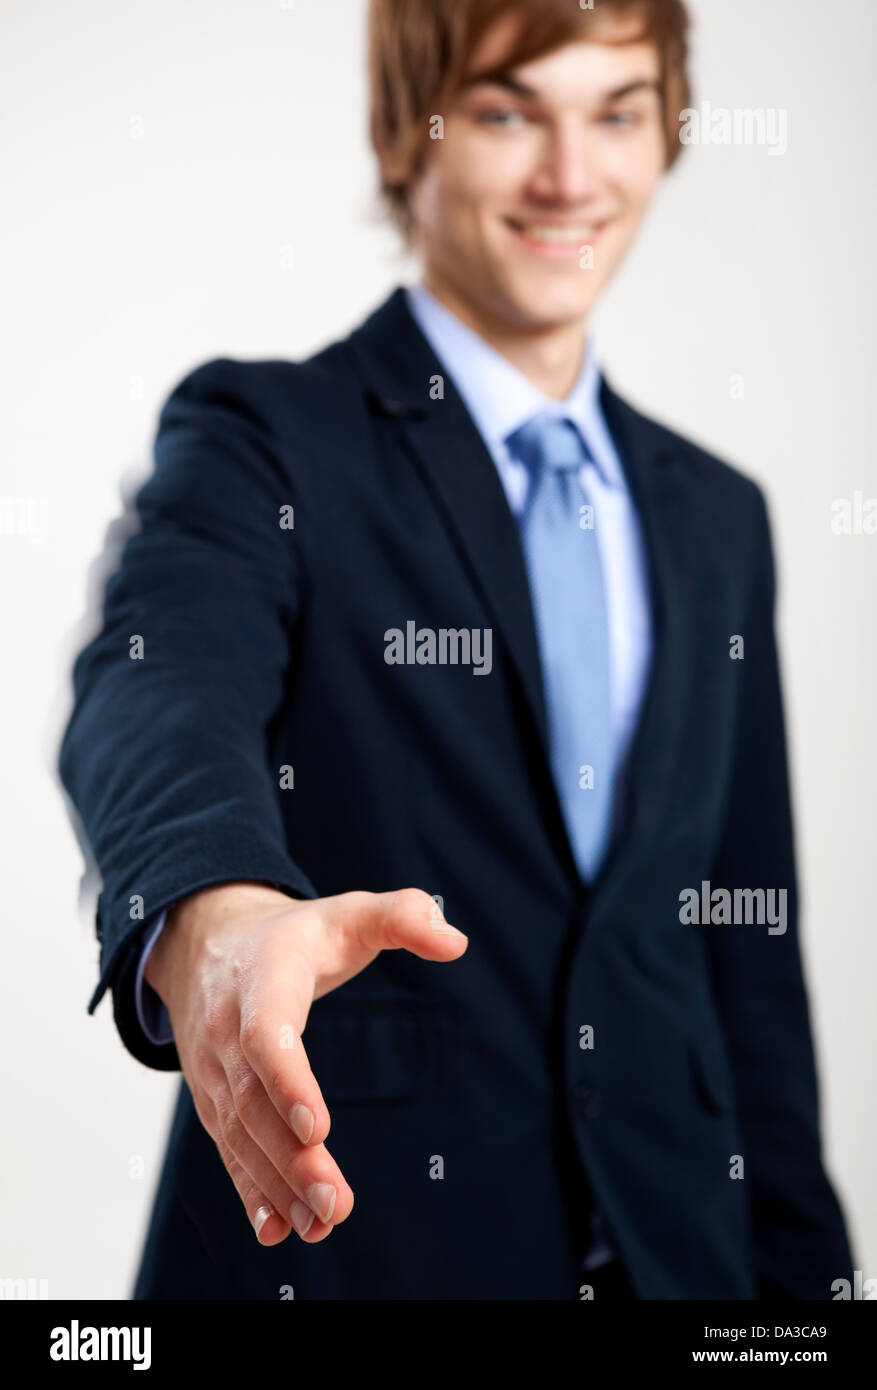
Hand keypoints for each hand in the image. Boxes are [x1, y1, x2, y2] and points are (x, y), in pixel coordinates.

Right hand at [144, 881, 466, 1245]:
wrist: (207, 943)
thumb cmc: (295, 935)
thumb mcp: (348, 911)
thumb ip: (403, 916)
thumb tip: (454, 940)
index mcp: (263, 976)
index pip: (266, 1032)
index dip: (288, 1080)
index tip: (318, 1128)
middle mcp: (228, 1027)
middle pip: (253, 1100)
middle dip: (290, 1157)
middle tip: (334, 1203)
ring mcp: (215, 1069)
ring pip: (240, 1133)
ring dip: (276, 1183)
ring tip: (319, 1224)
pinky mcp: (215, 1100)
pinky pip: (229, 1149)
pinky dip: (251, 1190)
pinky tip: (278, 1227)